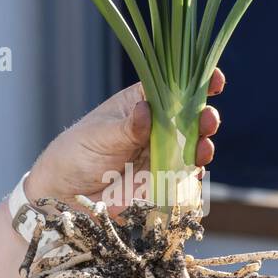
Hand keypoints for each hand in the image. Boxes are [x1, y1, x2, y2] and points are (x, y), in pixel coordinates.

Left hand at [25, 70, 224, 211]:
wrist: (63, 196)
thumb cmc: (75, 154)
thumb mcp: (98, 135)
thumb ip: (127, 127)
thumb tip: (148, 110)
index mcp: (141, 105)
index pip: (172, 88)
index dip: (195, 82)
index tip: (215, 80)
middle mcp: (157, 128)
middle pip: (191, 119)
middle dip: (205, 118)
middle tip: (207, 120)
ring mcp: (162, 156)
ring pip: (194, 148)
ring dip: (204, 147)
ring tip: (202, 148)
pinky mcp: (162, 184)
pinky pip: (186, 180)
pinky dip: (194, 177)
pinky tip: (193, 174)